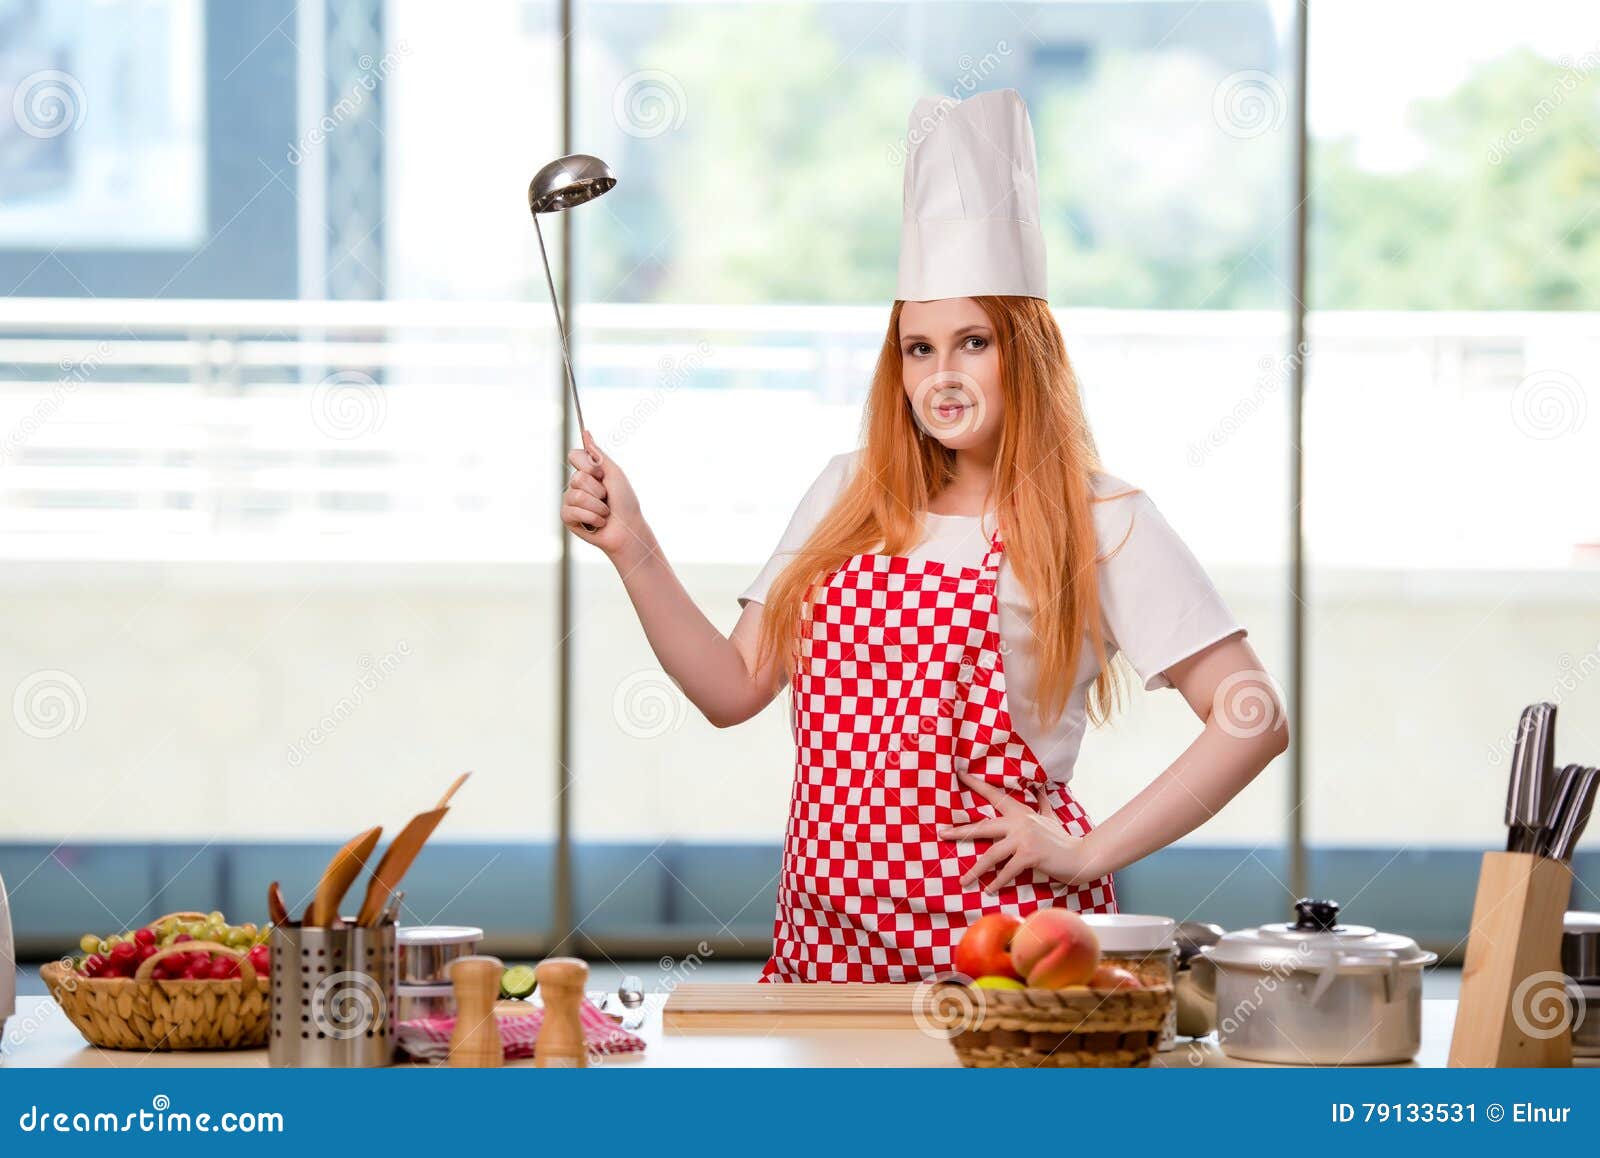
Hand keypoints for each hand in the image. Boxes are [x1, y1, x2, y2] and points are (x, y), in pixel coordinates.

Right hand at [563, 430, 652, 564]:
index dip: (587, 465)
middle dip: (597, 489)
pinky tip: (598, 523)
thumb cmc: (625, 502)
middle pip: (577, 477)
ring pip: (575, 495)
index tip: (601, 474)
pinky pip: (572, 511)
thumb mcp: (614, 474)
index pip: (574, 456)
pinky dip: (591, 517)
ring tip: (605, 512)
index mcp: (588, 472)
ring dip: (597, 506)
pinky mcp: (568, 518)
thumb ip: (598, 455)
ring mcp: (571, 501)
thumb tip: (585, 432)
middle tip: (607, 498)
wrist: (628, 530)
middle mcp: (577, 485)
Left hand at [939, 771, 1099, 891]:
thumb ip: (1042, 804)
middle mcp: (1020, 822)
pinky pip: (1007, 870)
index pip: (995, 795)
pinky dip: (997, 882)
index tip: (959, 774)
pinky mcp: (1030, 855)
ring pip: (991, 854)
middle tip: (942, 833)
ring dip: (976, 869)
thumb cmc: (1063, 840)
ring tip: (963, 880)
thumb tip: (1041, 789)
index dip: (977, 784)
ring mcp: (1024, 838)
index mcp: (1021, 813)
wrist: (1082, 856)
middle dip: (961, 831)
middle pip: (983, 826)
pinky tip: (988, 889)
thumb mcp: (1051, 819)